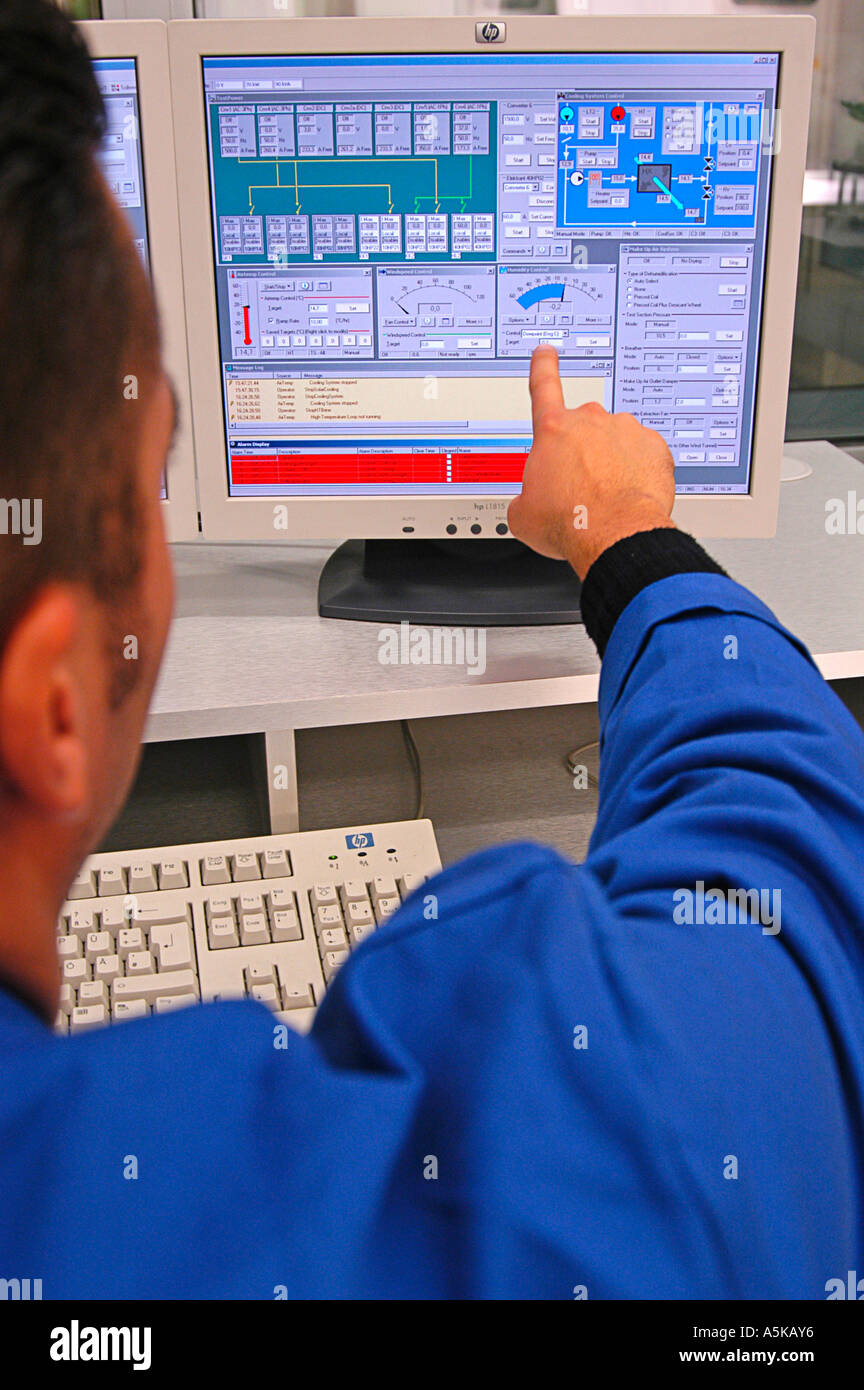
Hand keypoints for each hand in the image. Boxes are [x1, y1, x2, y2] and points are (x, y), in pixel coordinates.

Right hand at [507, 346, 675, 579]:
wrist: (614, 535)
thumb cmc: (570, 522)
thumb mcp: (523, 514)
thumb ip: (525, 495)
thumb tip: (530, 501)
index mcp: (553, 431)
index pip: (543, 385)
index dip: (543, 366)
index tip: (546, 353)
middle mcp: (590, 421)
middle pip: (583, 429)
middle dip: (582, 451)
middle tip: (581, 485)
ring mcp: (624, 430)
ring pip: (615, 441)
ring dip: (611, 461)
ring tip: (606, 495)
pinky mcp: (653, 445)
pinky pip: (643, 454)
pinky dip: (637, 470)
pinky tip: (629, 493)